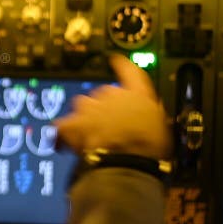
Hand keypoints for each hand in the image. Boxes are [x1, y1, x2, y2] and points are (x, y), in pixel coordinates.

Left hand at [53, 54, 170, 159]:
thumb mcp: (160, 129)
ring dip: (85, 117)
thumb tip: (146, 123)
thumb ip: (149, 118)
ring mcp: (90, 107)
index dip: (121, 66)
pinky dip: (62, 133)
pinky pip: (62, 124)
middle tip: (110, 126)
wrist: (127, 163)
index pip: (130, 72)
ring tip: (90, 135)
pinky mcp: (74, 123)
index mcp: (138, 94)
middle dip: (105, 108)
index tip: (115, 60)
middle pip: (102, 93)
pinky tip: (62, 144)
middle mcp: (112, 94)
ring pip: (83, 105)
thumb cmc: (149, 150)